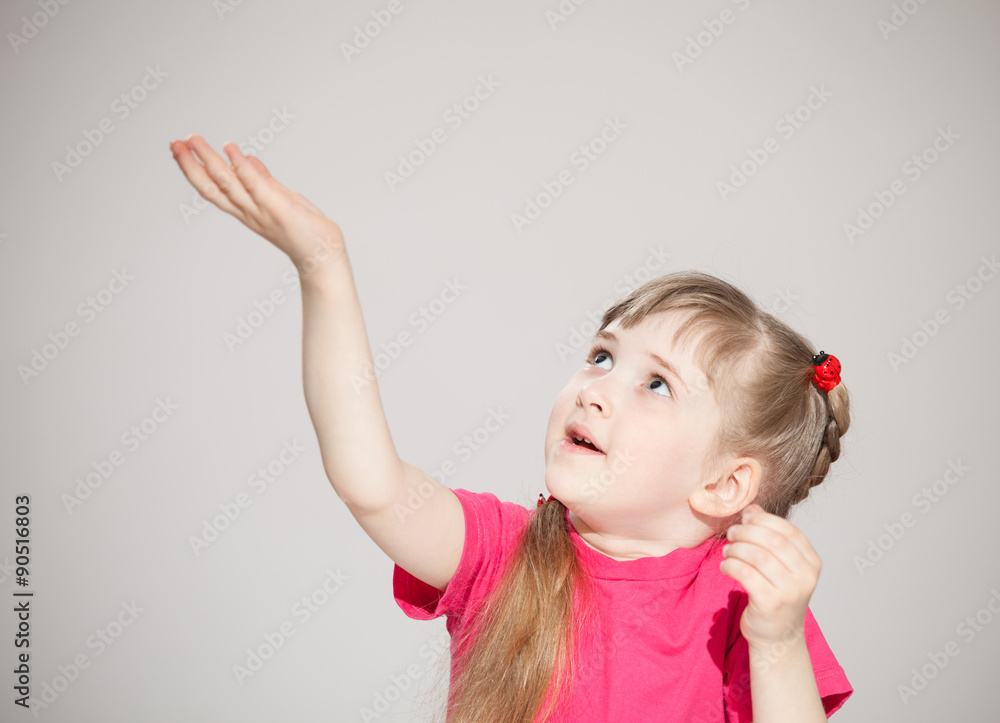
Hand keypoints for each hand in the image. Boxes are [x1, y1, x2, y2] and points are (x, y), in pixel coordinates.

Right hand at [170, 135, 343, 273]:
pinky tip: (230, 149)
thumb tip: (247, 159)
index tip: (180, 151)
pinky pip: (255, 184)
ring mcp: (260, 210)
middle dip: (190, 166)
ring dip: (208, 160)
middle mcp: (248, 212)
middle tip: (174, 144)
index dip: (195, 171)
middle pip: (211, 188)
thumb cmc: (304, 229)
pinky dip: (241, 166)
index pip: (213, 189)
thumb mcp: (278, 199)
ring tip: (193, 140)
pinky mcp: (276, 206)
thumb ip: (262, 180)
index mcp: (247, 211)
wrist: (322, 255)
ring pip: (227, 183)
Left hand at [719, 504, 821, 648]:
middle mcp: (806, 576)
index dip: (763, 520)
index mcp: (812, 562)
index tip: (745, 519)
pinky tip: (725, 567)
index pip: (788, 530)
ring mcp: (790, 591)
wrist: (778, 637)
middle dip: (747, 532)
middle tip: (732, 534)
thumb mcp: (780, 565)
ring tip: (727, 551)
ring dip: (736, 549)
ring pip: (758, 556)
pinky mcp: (771, 603)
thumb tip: (752, 508)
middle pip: (772, 541)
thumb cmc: (776, 595)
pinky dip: (731, 565)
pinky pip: (746, 574)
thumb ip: (769, 536)